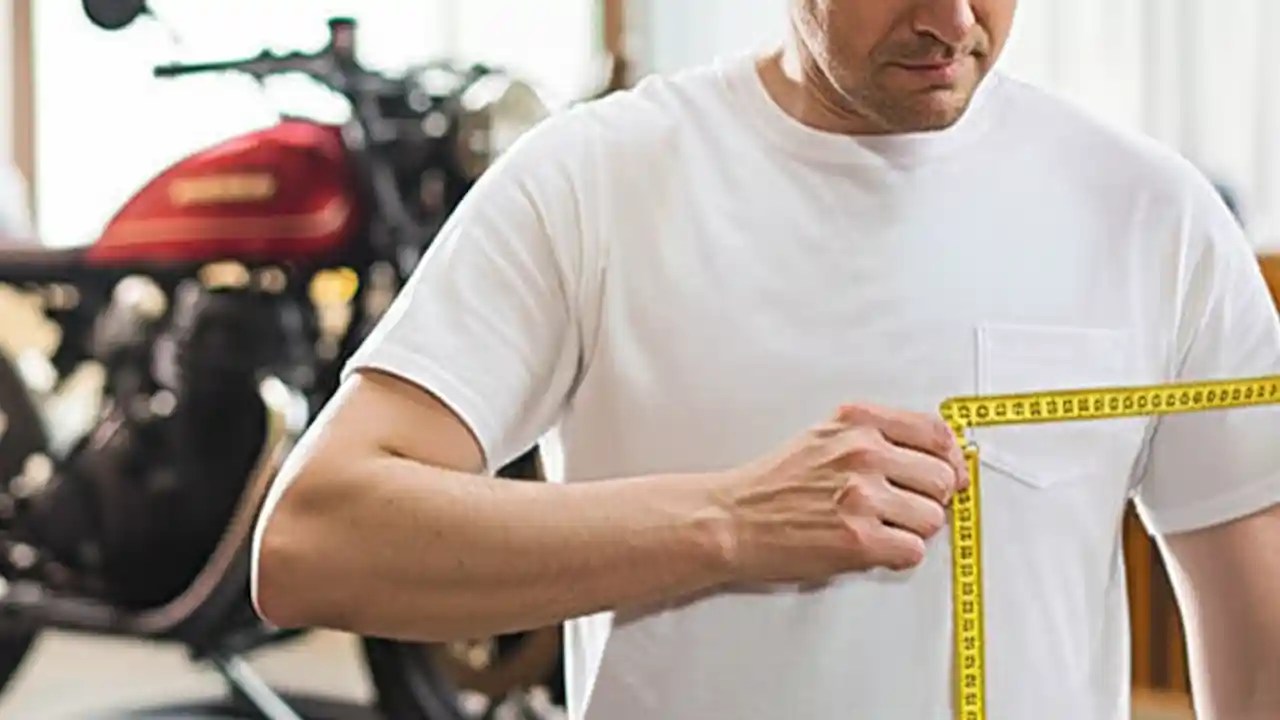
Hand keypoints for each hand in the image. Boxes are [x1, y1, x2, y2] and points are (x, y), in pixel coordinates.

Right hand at [714, 403, 970, 585]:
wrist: (731, 519)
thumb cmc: (772, 485)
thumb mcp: (823, 438)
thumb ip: (875, 438)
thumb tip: (935, 458)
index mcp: (857, 423)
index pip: (935, 433)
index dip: (951, 458)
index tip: (950, 471)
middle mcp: (863, 454)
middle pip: (942, 478)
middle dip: (929, 498)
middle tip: (903, 507)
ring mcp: (862, 496)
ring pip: (932, 519)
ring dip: (910, 530)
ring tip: (878, 527)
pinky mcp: (859, 539)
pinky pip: (912, 551)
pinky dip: (896, 555)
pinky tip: (870, 546)